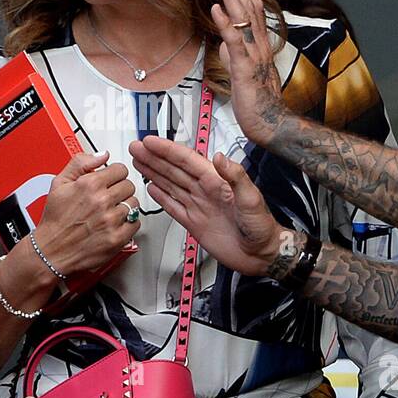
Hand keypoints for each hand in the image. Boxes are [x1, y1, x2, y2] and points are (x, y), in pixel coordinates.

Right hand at [35, 151, 140, 275]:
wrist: (51, 250)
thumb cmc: (55, 219)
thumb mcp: (59, 183)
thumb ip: (80, 163)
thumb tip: (102, 155)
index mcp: (90, 184)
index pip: (120, 169)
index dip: (115, 174)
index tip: (111, 180)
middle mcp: (102, 201)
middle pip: (129, 186)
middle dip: (120, 189)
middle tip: (110, 196)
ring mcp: (111, 221)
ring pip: (134, 204)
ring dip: (125, 206)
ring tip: (111, 211)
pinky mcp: (117, 238)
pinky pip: (136, 223)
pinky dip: (129, 223)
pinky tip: (115, 223)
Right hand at [129, 135, 284, 276]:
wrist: (260, 254)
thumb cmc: (261, 226)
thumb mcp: (251, 198)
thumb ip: (236, 177)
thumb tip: (219, 157)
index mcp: (216, 181)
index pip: (186, 160)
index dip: (167, 150)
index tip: (150, 142)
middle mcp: (204, 190)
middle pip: (173, 170)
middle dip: (154, 158)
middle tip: (136, 147)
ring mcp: (198, 206)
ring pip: (170, 185)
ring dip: (154, 172)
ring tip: (139, 161)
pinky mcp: (194, 223)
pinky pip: (173, 207)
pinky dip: (161, 197)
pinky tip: (152, 188)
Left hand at [210, 0, 290, 147]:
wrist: (272, 124)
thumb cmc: (257, 102)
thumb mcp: (242, 74)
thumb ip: (234, 56)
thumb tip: (223, 44)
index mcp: (261, 45)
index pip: (252, 9)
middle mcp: (260, 44)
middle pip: (249, 5)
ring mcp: (254, 55)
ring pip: (244, 17)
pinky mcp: (245, 68)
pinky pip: (235, 42)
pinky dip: (225, 23)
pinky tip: (216, 8)